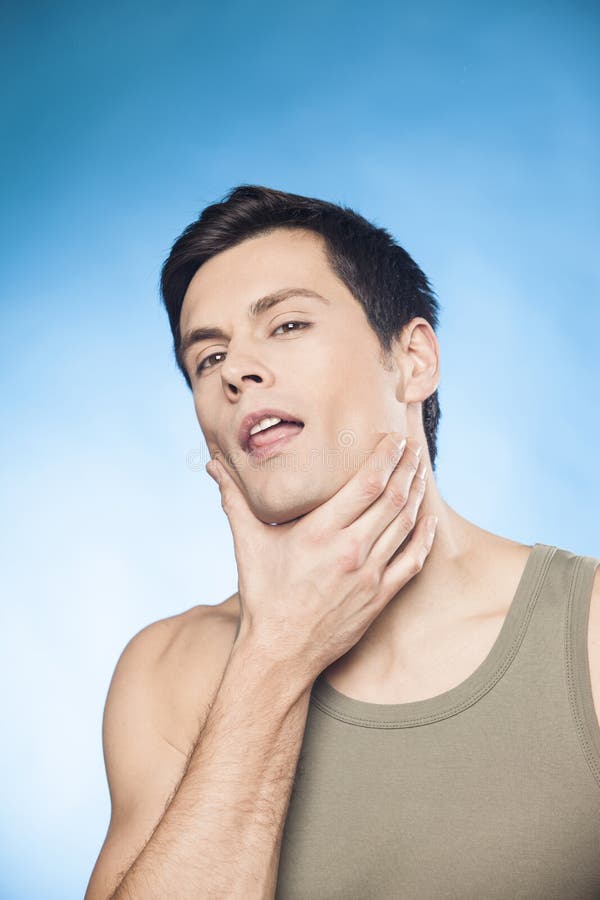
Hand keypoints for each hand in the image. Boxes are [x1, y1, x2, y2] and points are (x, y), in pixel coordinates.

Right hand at [206, 433, 436, 685]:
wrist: (281, 652)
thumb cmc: (263, 595)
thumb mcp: (246, 543)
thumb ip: (234, 499)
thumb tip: (212, 464)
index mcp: (319, 532)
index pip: (365, 484)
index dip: (386, 457)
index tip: (394, 438)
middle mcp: (350, 551)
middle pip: (392, 498)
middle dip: (407, 467)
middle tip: (414, 445)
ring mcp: (368, 575)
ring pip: (405, 525)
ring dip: (417, 493)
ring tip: (421, 470)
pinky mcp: (380, 597)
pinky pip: (412, 561)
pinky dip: (424, 537)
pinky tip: (428, 518)